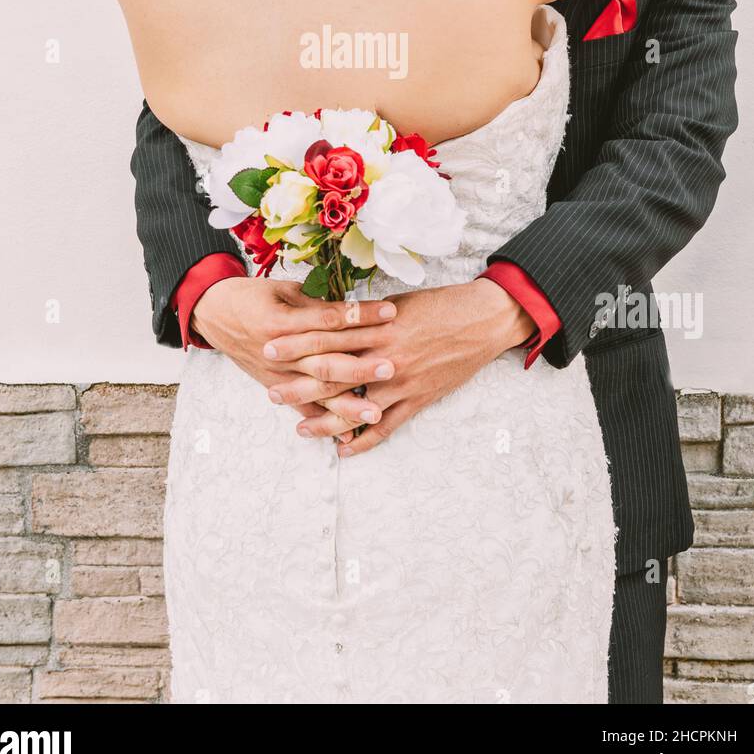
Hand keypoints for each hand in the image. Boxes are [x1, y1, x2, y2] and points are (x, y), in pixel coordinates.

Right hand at [191, 277, 398, 440]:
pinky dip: (324, 422)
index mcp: (282, 321)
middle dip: (359, 366)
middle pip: (325, 361)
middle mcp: (280, 352)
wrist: (214, 313)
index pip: (329, 319)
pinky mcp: (275, 386)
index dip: (360, 315)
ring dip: (346, 404)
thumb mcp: (283, 290)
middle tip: (391, 366)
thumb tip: (354, 307)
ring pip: (316, 391)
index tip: (391, 312)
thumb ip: (316, 302)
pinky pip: (302, 408)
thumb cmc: (252, 296)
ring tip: (376, 412)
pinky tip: (348, 434)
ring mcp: (277, 374)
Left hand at [262, 278, 534, 452]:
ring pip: (355, 408)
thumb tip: (334, 320)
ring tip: (300, 429)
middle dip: (299, 386)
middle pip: (332, 375)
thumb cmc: (441, 304)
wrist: (483, 319)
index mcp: (377, 327)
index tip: (269, 346)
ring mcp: (402, 382)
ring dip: (325, 421)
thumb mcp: (398, 303)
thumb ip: (366, 317)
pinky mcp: (419, 399)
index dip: (296, 343)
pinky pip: (387, 426)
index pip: (326, 337)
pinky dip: (364, 441)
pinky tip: (344, 450)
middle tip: (271, 394)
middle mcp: (385, 356)